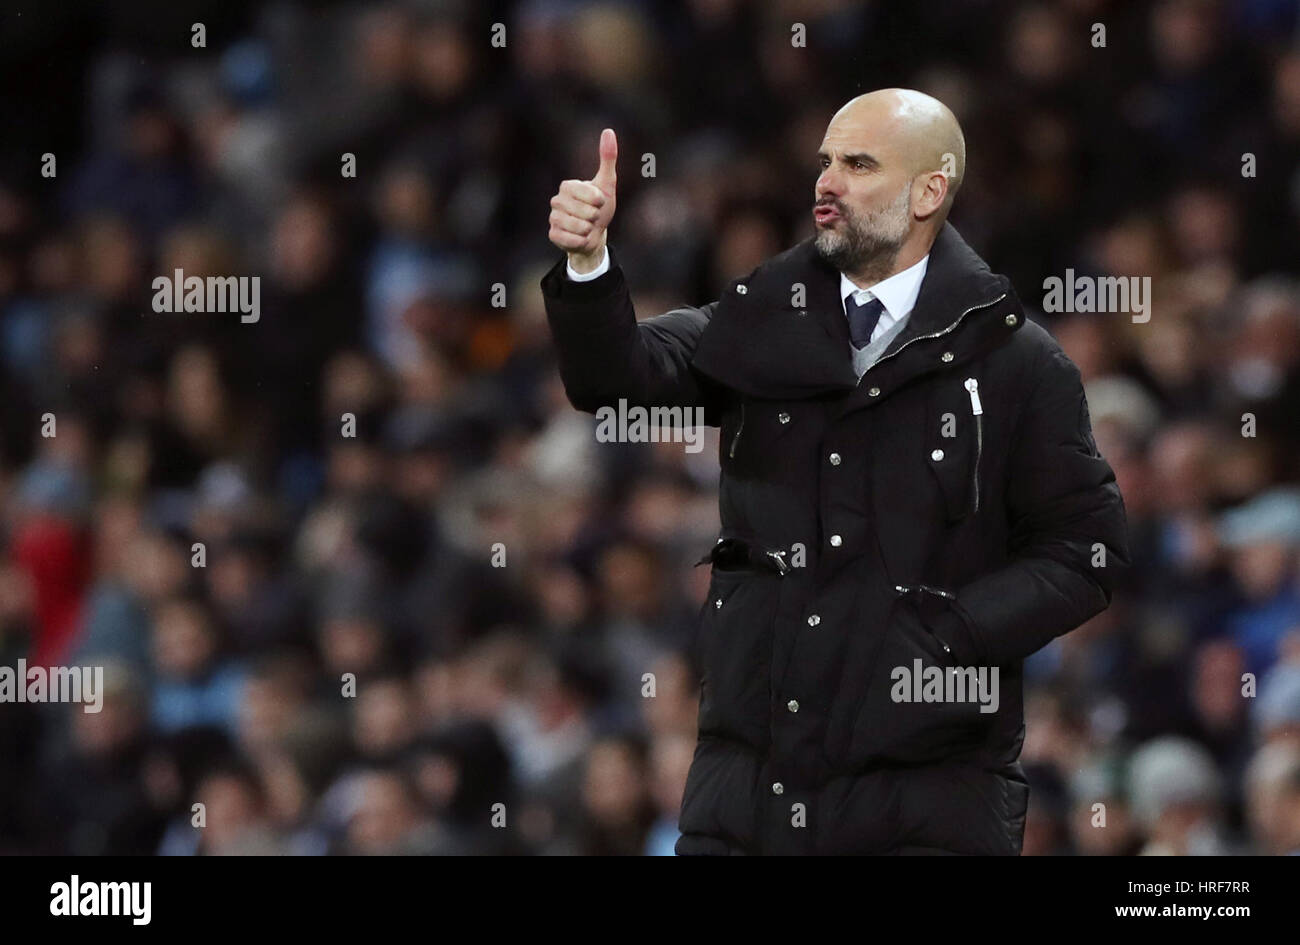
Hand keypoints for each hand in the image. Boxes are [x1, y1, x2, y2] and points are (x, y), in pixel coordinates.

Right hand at [548, 128, 616, 272]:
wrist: (593, 235)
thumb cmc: (600, 208)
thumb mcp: (607, 183)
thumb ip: (607, 158)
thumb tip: (608, 131)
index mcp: (567, 186)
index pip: (590, 194)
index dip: (599, 201)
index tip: (599, 202)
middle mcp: (556, 200)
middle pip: (586, 212)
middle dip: (595, 217)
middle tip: (593, 217)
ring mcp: (553, 218)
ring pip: (579, 227)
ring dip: (589, 230)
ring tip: (586, 227)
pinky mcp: (553, 235)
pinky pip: (572, 240)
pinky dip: (581, 241)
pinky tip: (580, 237)